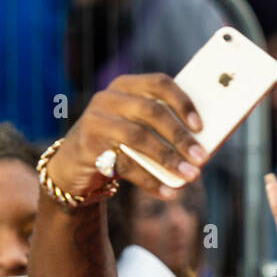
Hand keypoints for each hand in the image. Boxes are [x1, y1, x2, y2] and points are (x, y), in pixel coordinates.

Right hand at [44, 74, 206, 202]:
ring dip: (168, 158)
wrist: (74, 165)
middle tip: (201, 158)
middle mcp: (109, 98)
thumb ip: (164, 130)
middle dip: (179, 136)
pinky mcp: (87, 147)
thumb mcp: (140, 130)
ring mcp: (95, 120)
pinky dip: (149, 180)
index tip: (200, 126)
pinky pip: (124, 164)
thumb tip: (201, 148)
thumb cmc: (119, 145)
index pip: (159, 83)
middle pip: (151, 111)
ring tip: (190, 175)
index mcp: (127, 86)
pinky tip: (168, 192)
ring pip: (138, 137)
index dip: (182, 102)